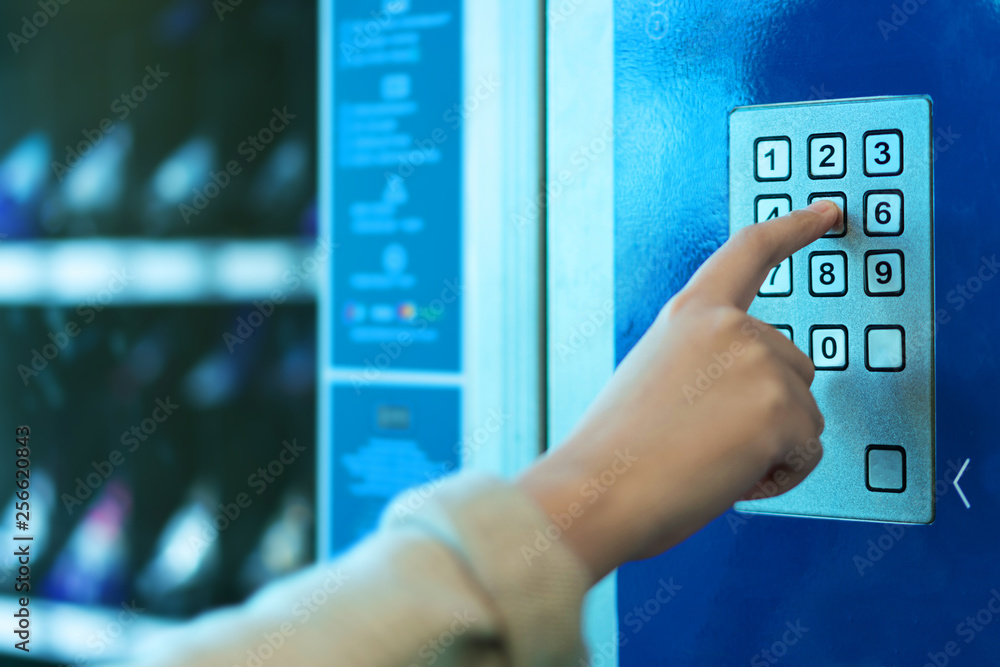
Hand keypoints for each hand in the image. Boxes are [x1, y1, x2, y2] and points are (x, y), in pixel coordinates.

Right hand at [518, 201, 840, 581]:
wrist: (597, 490)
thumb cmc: (616, 449)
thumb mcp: (654, 376)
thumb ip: (706, 363)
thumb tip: (747, 396)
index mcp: (691, 314)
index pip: (750, 252)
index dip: (795, 228)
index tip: (828, 211)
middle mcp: (730, 327)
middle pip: (794, 366)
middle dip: (768, 409)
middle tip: (706, 439)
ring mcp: (758, 363)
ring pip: (804, 414)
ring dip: (772, 445)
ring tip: (709, 459)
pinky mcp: (780, 409)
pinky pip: (808, 452)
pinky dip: (779, 476)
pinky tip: (728, 477)